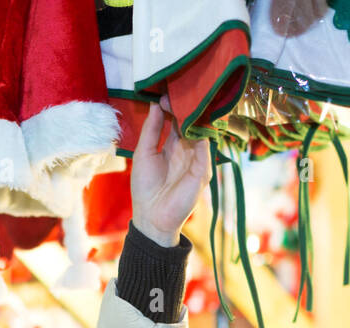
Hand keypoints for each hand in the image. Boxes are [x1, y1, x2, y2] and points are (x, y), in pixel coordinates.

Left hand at [130, 95, 211, 246]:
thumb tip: (157, 104)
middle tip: (181, 87)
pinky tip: (195, 118)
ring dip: (196, 114)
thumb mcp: (144, 152)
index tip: (167, 91)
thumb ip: (151, 129)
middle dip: (187, 105)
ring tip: (189, 96)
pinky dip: (201, 131)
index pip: (179, 119)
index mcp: (173, 146)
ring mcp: (198, 159)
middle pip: (192, 122)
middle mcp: (188, 150)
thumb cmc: (145, 188)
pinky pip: (206, 147)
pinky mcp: (203, 170)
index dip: (174, 105)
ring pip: (202, 131)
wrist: (152, 217)